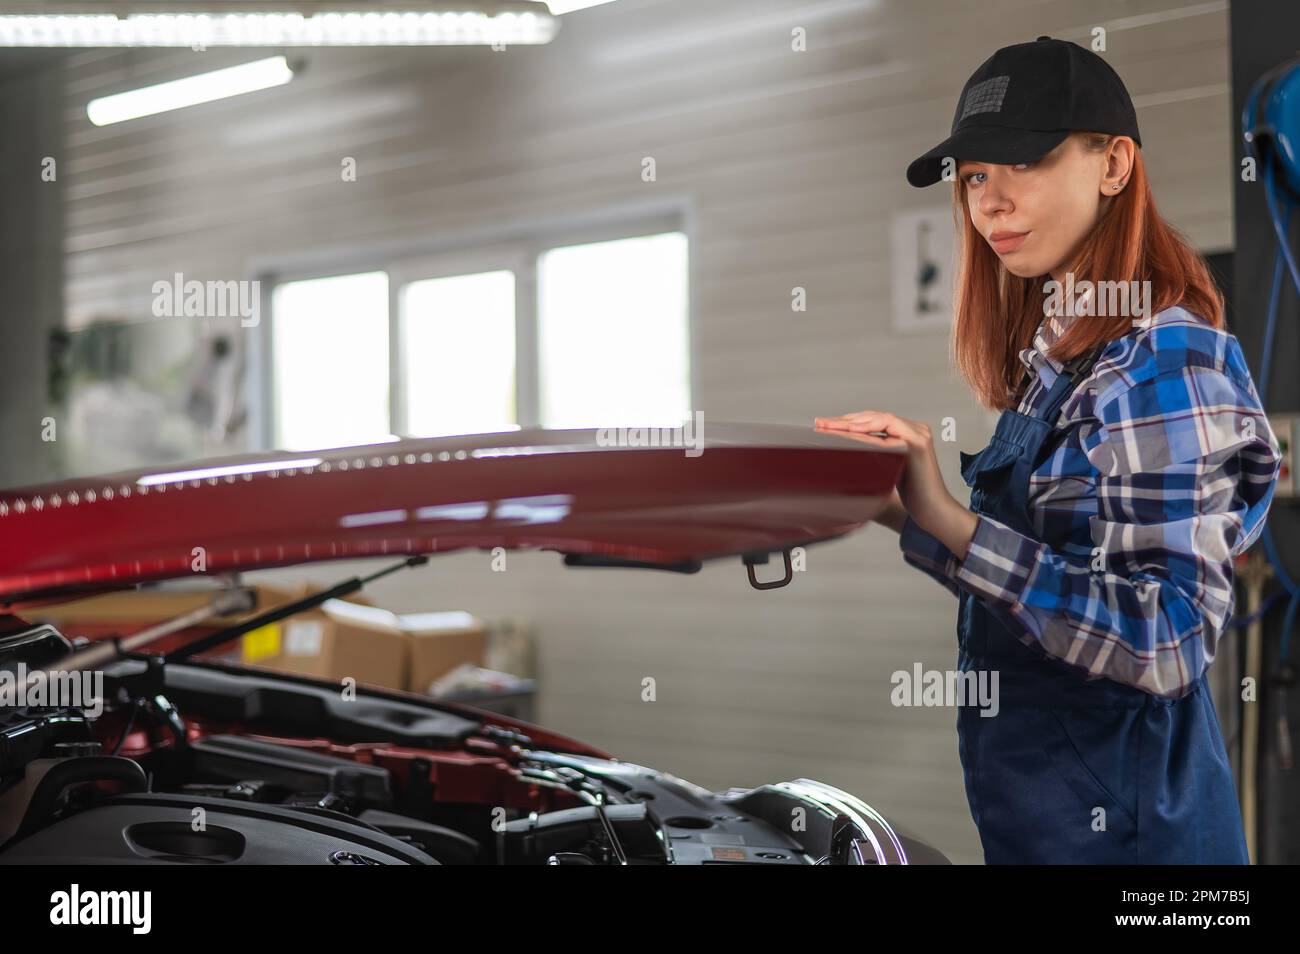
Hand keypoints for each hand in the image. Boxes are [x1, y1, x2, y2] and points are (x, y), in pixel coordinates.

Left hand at [813, 411, 977, 557]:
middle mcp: (914, 429)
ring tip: (829, 427)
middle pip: (874, 417)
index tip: (825, 426)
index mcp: (907, 433)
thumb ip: (874, 456)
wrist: (932, 511)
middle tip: (820, 423)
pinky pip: (888, 428)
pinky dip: (867, 429)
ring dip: (851, 422)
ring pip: (879, 419)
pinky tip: (849, 433)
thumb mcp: (887, 470)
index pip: (874, 421)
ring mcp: (918, 433)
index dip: (848, 421)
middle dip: (845, 420)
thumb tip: (844, 452)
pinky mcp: (918, 443)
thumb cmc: (911, 496)